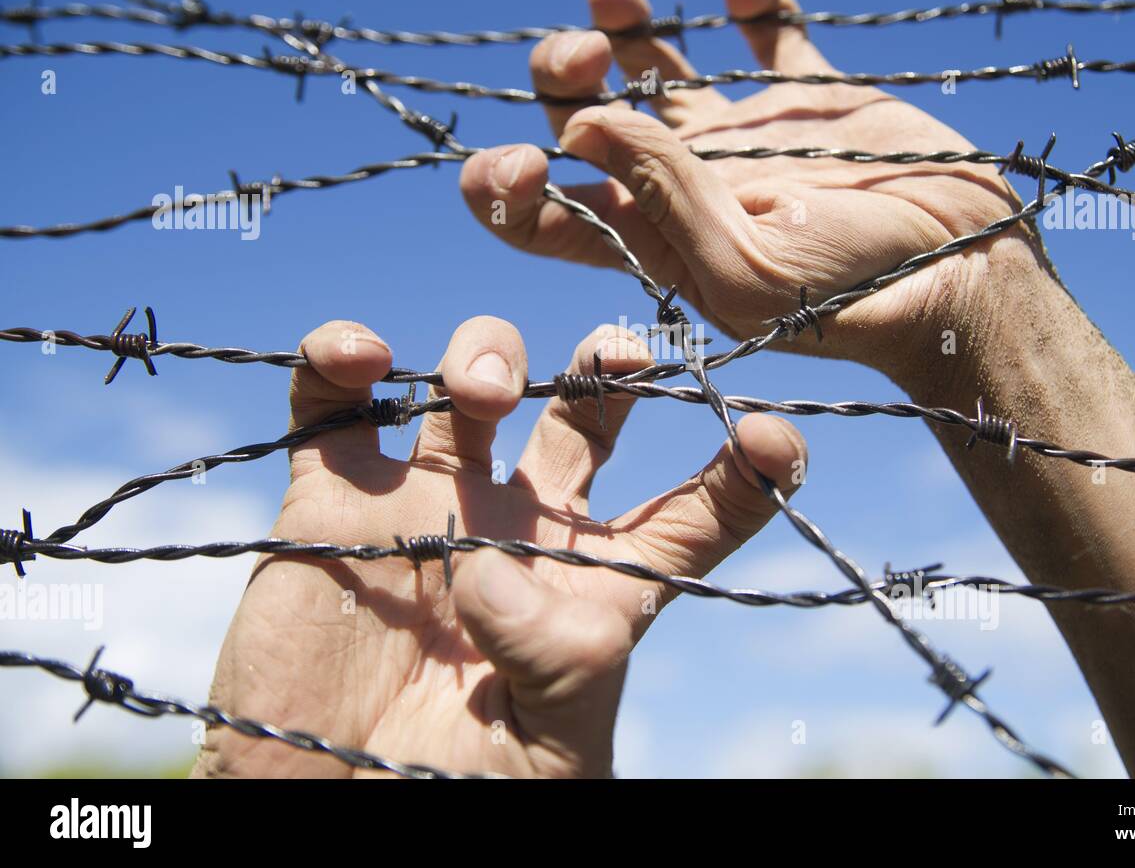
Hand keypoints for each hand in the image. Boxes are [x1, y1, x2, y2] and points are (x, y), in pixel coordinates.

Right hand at [195, 316, 804, 777]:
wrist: (325, 814)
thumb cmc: (452, 796)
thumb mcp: (551, 748)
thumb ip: (556, 658)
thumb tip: (490, 567)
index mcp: (592, 587)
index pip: (691, 518)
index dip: (745, 474)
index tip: (777, 437)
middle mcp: (518, 529)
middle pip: (584, 418)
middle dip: (608, 366)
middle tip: (618, 353)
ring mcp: (427, 504)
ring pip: (470, 385)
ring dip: (485, 356)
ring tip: (482, 394)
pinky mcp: (332, 501)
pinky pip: (333, 405)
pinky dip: (342, 361)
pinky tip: (363, 359)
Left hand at [460, 0, 1044, 381]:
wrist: (965, 280)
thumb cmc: (853, 300)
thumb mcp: (744, 272)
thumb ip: (664, 197)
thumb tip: (585, 120)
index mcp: (653, 244)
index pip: (543, 214)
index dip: (504, 183)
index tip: (523, 155)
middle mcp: (685, 188)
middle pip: (587, 121)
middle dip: (561, 77)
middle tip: (585, 57)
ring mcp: (746, 139)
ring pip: (658, 72)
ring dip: (621, 28)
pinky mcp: (812, 102)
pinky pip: (770, 39)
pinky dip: (753, 5)